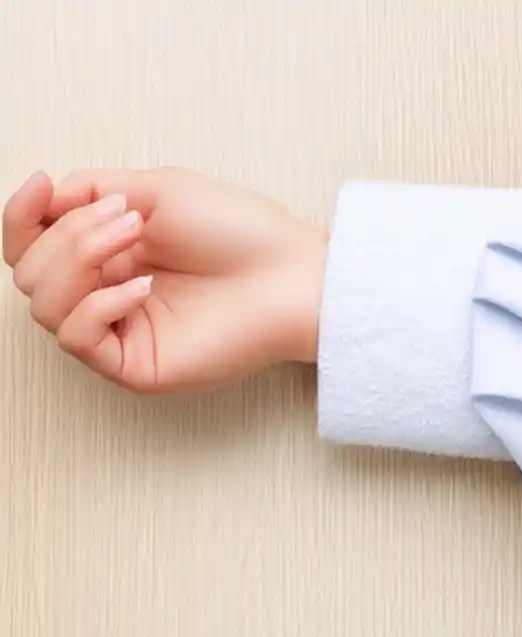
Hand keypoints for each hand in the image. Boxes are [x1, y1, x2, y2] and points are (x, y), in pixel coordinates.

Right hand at [3, 168, 324, 393]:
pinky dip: (99, 303)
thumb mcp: (158, 189)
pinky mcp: (134, 365)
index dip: (20, 216)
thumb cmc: (243, 233)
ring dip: (81, 260)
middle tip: (127, 220)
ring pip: (44, 304)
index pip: (32, 244)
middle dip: (70, 235)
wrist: (293, 275)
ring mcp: (120, 332)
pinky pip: (78, 338)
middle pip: (31, 271)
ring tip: (136, 239)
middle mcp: (108, 293)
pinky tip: (143, 287)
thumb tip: (47, 196)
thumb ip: (93, 188)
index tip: (39, 186)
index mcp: (110, 254)